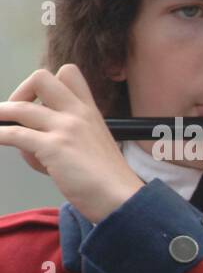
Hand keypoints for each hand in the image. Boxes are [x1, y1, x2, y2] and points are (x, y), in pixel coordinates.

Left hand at [0, 65, 143, 221]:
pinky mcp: (53, 147)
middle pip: (41, 78)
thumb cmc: (110, 180)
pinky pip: (14, 134)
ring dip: (1, 114)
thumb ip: (73, 136)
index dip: (46, 84)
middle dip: (20, 91)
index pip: (68, 74)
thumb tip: (38, 143)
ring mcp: (65, 129)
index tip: (38, 101)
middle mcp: (78, 114)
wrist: (121, 198)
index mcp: (90, 112)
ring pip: (20, 108)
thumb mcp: (96, 146)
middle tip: (15, 113)